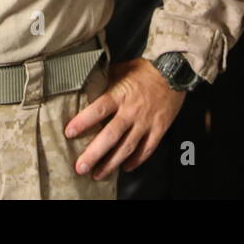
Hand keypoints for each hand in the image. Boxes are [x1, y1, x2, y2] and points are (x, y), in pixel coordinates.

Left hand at [63, 58, 187, 179]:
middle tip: (81, 167)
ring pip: (127, 147)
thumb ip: (105, 80)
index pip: (99, 110)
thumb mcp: (122, 69)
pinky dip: (136, 160)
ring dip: (112, 163)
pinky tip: (125, 167)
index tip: (69, 132)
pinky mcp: (159, 128)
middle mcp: (132, 111)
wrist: (174, 71)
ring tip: (99, 174)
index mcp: (120, 94)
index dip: (83, 121)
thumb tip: (87, 84)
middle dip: (94, 153)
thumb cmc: (146, 69)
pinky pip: (147, 149)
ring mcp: (146, 122)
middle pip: (111, 135)